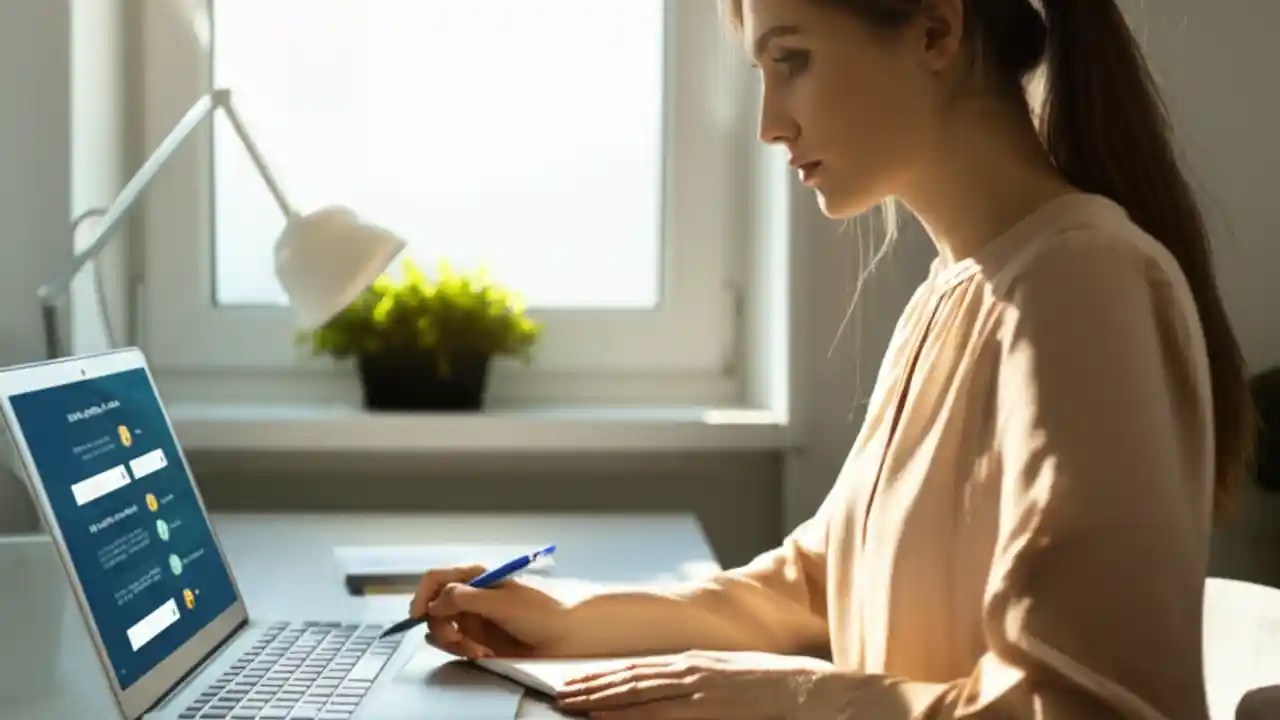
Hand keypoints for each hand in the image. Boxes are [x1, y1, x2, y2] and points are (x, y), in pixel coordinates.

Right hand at [411, 565, 571, 658]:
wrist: (569, 634)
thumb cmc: (541, 610)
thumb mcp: (500, 601)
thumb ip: (463, 599)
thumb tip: (433, 603)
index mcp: (476, 576)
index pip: (435, 578)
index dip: (421, 594)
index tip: (417, 616)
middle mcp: (472, 595)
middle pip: (434, 607)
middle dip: (441, 626)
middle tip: (458, 641)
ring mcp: (476, 617)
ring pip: (443, 629)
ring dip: (454, 642)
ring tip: (478, 651)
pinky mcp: (481, 639)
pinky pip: (458, 645)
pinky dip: (464, 652)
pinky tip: (484, 654)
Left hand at [554, 650, 835, 718]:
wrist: (814, 693)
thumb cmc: (784, 689)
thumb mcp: (737, 677)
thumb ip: (707, 683)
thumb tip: (681, 688)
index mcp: (699, 663)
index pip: (642, 669)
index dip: (607, 675)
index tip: (581, 681)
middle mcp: (693, 670)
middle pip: (631, 678)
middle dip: (593, 686)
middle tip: (561, 692)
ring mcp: (698, 689)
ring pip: (636, 692)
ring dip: (599, 698)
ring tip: (569, 702)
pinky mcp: (706, 708)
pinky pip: (657, 713)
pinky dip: (626, 713)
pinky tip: (603, 716)